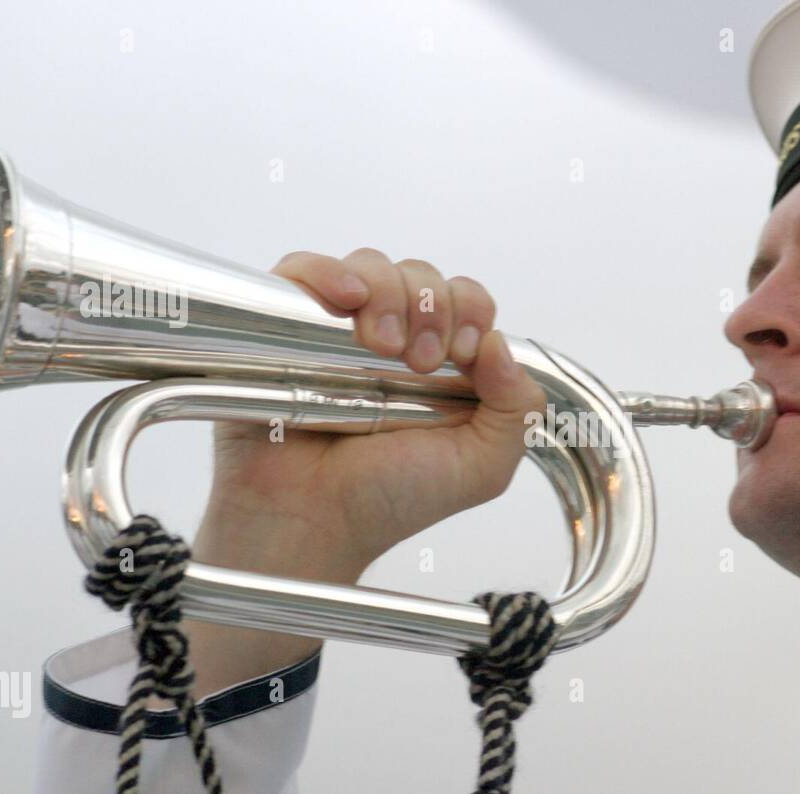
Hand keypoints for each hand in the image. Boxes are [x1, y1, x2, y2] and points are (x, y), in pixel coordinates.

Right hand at [183, 249, 545, 694]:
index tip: (460, 355)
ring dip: (387, 295)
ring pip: (372, 267)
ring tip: (379, 347)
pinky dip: (327, 273)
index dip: (471, 312)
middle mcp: (392, 341)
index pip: (468, 301)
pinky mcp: (282, 327)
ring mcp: (337, 333)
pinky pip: (304, 271)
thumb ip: (517, 409)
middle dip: (432, 307)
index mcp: (442, 366)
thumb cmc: (391, 499)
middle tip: (417, 362)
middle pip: (424, 278)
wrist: (313, 521)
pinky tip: (345, 299)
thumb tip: (502, 343)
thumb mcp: (481, 466)